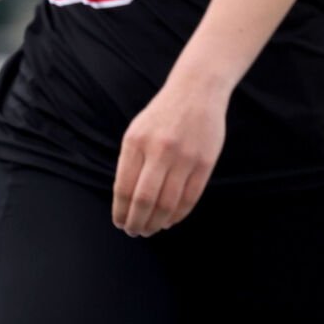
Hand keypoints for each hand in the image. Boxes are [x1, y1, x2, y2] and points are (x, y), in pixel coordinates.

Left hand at [112, 80, 227, 236]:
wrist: (196, 91)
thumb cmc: (161, 115)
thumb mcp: (137, 131)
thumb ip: (130, 162)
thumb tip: (124, 201)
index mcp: (135, 142)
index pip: (124, 188)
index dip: (121, 211)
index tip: (119, 223)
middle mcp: (159, 150)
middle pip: (144, 200)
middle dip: (137, 222)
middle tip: (134, 232)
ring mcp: (184, 157)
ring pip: (168, 203)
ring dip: (157, 222)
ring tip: (151, 229)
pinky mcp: (204, 163)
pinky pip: (190, 198)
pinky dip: (178, 214)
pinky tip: (170, 220)